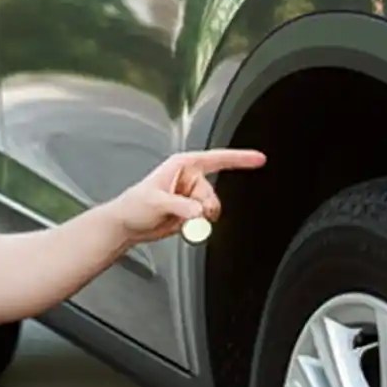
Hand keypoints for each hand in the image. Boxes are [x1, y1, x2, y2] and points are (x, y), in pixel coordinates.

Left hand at [104, 149, 266, 243]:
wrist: (126, 225)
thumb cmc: (134, 205)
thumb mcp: (156, 202)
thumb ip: (181, 206)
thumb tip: (199, 213)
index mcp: (183, 166)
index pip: (218, 159)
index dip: (241, 158)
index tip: (260, 158)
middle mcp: (190, 180)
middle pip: (213, 195)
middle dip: (204, 208)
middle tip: (188, 216)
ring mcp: (191, 197)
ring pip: (211, 211)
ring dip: (199, 221)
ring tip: (179, 222)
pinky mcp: (191, 214)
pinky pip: (205, 222)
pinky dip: (197, 228)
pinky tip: (182, 227)